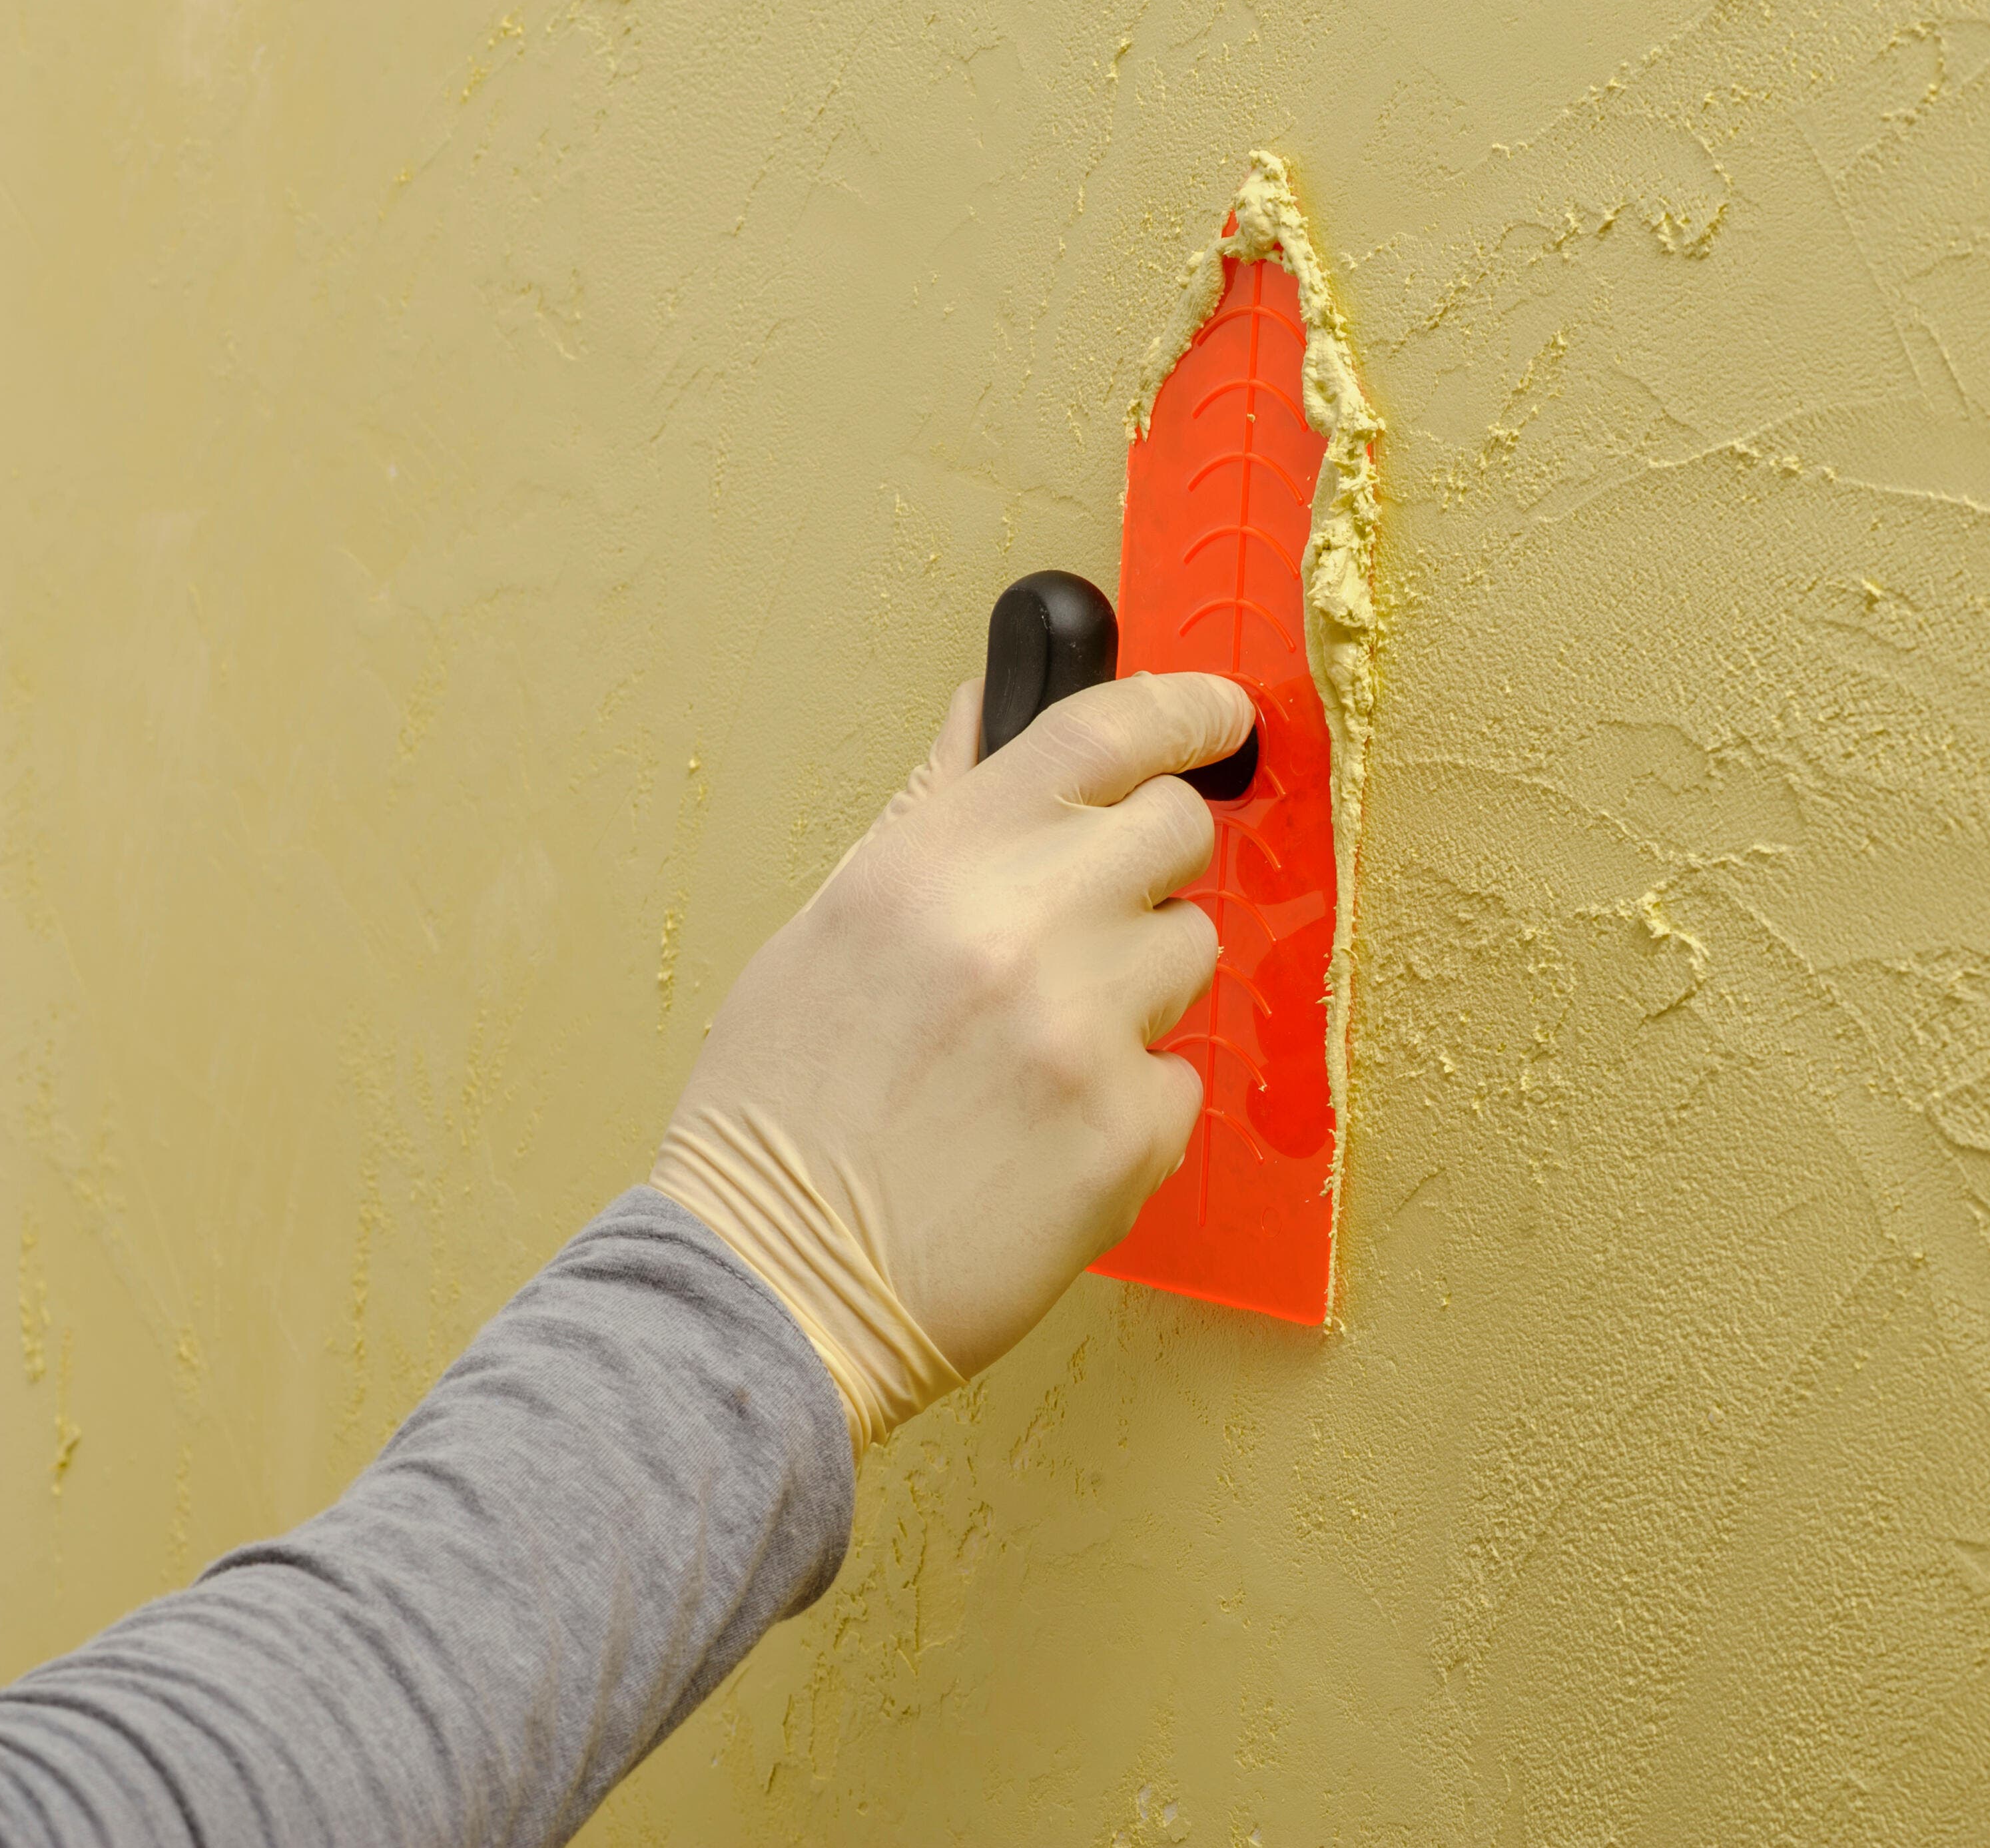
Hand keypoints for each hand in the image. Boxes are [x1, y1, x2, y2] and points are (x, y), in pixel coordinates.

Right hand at [650, 669, 1252, 1447]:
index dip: (1183, 708)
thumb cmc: (787, 1109)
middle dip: (1148, 867)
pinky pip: (1182, 1075)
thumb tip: (995, 705)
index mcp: (938, 860)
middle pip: (1178, 831)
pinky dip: (1131, 1099)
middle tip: (1084, 925)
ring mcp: (1084, 1032)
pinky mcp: (1130, 1133)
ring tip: (1037, 1048)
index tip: (1218, 714)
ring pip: (1193, 953)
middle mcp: (1021, 928)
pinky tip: (1043, 1131)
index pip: (1103, 730)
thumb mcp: (835, 922)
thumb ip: (936, 806)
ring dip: (1138, 987)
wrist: (771, 1284)